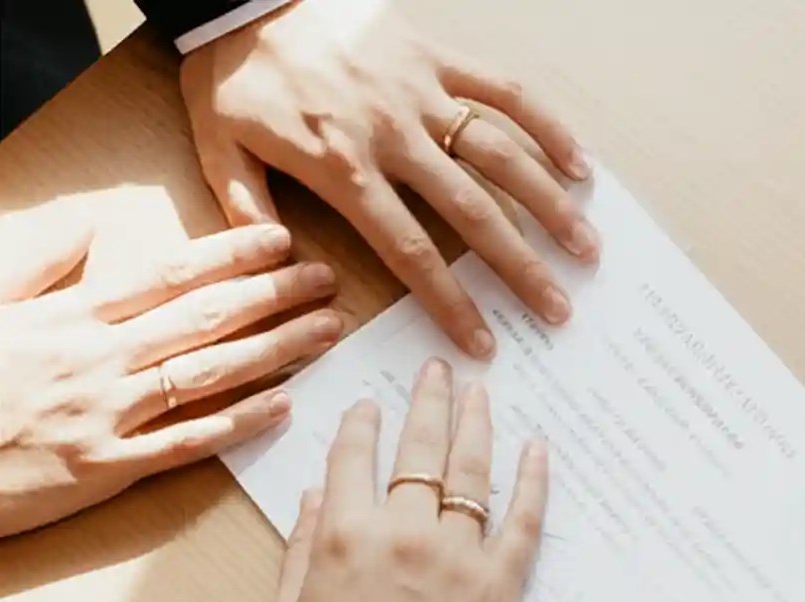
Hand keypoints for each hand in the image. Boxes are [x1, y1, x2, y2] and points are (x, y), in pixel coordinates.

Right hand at [0, 204, 339, 536]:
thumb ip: (38, 260)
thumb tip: (90, 224)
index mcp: (73, 317)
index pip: (170, 275)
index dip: (232, 255)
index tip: (283, 241)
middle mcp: (101, 359)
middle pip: (205, 319)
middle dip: (273, 296)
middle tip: (330, 280)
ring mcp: (108, 415)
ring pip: (208, 374)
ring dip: (275, 350)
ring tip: (327, 331)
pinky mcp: (105, 470)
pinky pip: (185, 446)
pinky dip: (238, 426)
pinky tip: (285, 408)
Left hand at [181, 0, 598, 359]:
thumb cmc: (233, 70)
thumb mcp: (218, 146)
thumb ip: (247, 210)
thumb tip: (281, 266)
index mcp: (343, 168)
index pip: (410, 251)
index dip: (451, 302)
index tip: (484, 342)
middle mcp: (394, 136)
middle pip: (472, 213)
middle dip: (520, 267)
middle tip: (558, 309)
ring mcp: (423, 93)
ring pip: (501, 155)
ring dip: (549, 204)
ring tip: (586, 246)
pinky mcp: (438, 56)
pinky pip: (503, 90)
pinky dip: (545, 125)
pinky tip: (579, 163)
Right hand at [272, 360, 548, 601]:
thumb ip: (302, 547)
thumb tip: (317, 494)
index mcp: (346, 536)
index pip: (355, 457)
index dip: (363, 423)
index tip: (372, 403)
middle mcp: (405, 532)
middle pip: (420, 447)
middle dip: (427, 400)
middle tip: (437, 369)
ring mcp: (459, 554)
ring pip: (472, 470)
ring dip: (476, 422)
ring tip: (480, 391)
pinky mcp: (502, 582)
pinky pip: (524, 518)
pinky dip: (534, 479)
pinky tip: (537, 448)